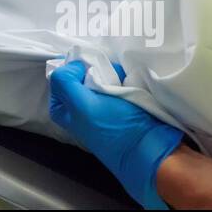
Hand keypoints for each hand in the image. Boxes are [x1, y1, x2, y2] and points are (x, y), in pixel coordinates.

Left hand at [48, 60, 181, 208]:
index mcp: (66, 111)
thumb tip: (73, 65)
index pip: (59, 79)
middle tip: (102, 72)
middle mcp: (82, 107)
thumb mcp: (81, 106)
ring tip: (118, 79)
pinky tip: (127, 81)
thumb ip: (65, 83)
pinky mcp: (123, 100)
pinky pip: (117, 79)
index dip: (69, 69)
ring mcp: (104, 103)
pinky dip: (122, 76)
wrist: (153, 145)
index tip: (83, 65)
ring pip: (99, 74)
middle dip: (92, 68)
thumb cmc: (115, 127)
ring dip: (109, 71)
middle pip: (80, 74)